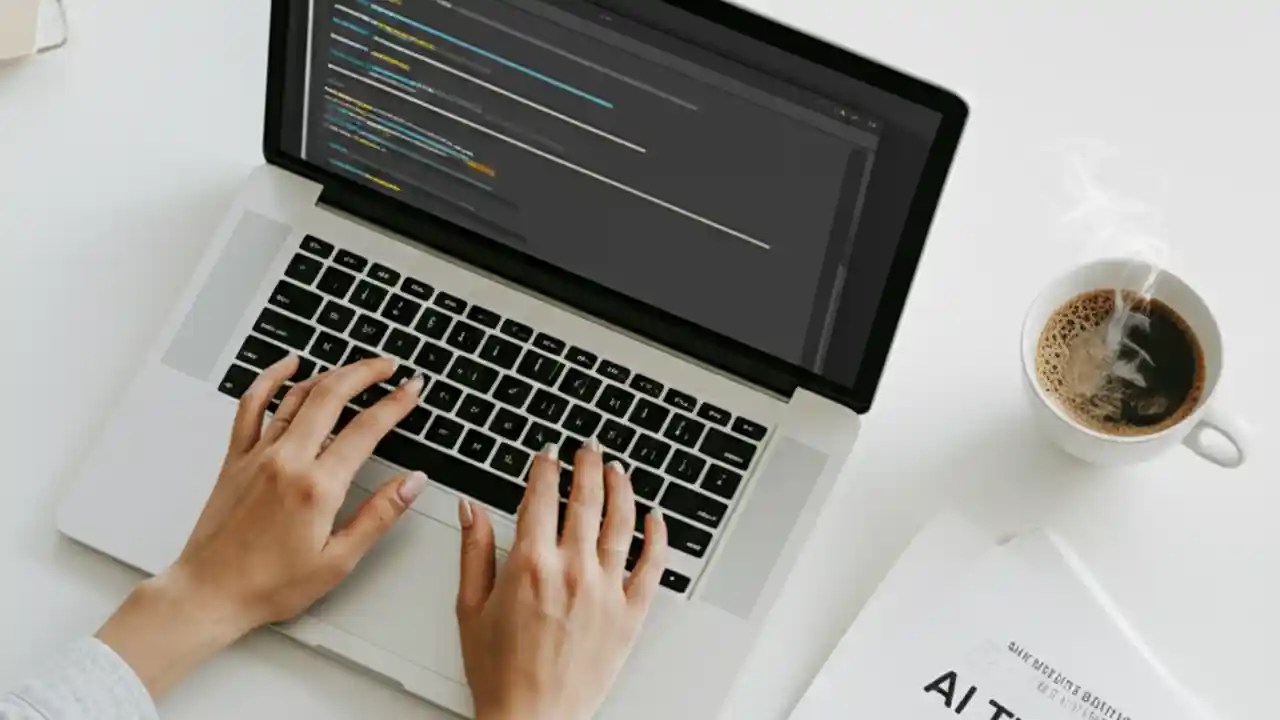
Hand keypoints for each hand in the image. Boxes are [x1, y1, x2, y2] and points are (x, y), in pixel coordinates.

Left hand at [97, 355, 427, 696]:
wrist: (208, 594)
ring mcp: (258, 455)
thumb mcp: (339, 560)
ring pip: (298, 396)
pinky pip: (253, 406)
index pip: (367, 430)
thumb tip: (412, 483)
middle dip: (366, 373)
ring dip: (331, 374)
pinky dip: (271, 379)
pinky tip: (288, 365)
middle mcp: (287, 461)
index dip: (396, 404)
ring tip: (355, 368)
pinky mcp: (236, 458)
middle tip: (389, 366)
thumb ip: (379, 515)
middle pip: (332, 396)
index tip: (413, 389)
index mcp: (317, 487)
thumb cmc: (270, 586)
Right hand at [456, 440, 667, 719]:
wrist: (532, 719)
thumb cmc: (499, 672)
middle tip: (588, 448)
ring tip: (617, 469)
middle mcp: (572, 571)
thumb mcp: (470, 606)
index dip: (545, 468)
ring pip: (620, 522)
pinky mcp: (630, 614)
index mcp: (530, 565)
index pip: (541, 497)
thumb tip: (470, 508)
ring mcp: (605, 590)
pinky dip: (657, 536)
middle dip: (586, 466)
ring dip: (620, 487)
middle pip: (585, 499)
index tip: (548, 454)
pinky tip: (654, 516)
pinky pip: (652, 565)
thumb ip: (473, 550)